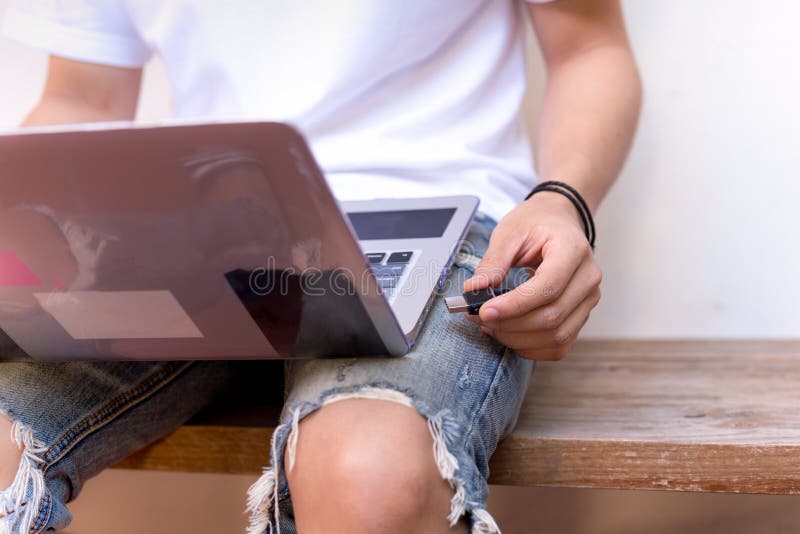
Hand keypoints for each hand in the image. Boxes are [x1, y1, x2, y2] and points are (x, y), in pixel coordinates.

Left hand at [463, 192, 601, 359]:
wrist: (558, 221)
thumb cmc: (536, 223)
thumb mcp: (510, 232)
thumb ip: (493, 262)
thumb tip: (474, 290)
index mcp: (573, 250)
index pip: (548, 287)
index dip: (515, 305)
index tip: (484, 311)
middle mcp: (588, 278)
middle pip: (552, 317)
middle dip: (510, 324)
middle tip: (479, 318)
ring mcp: (588, 299)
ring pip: (557, 336)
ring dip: (518, 338)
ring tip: (491, 326)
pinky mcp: (581, 315)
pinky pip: (560, 345)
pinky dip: (531, 347)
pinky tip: (509, 335)